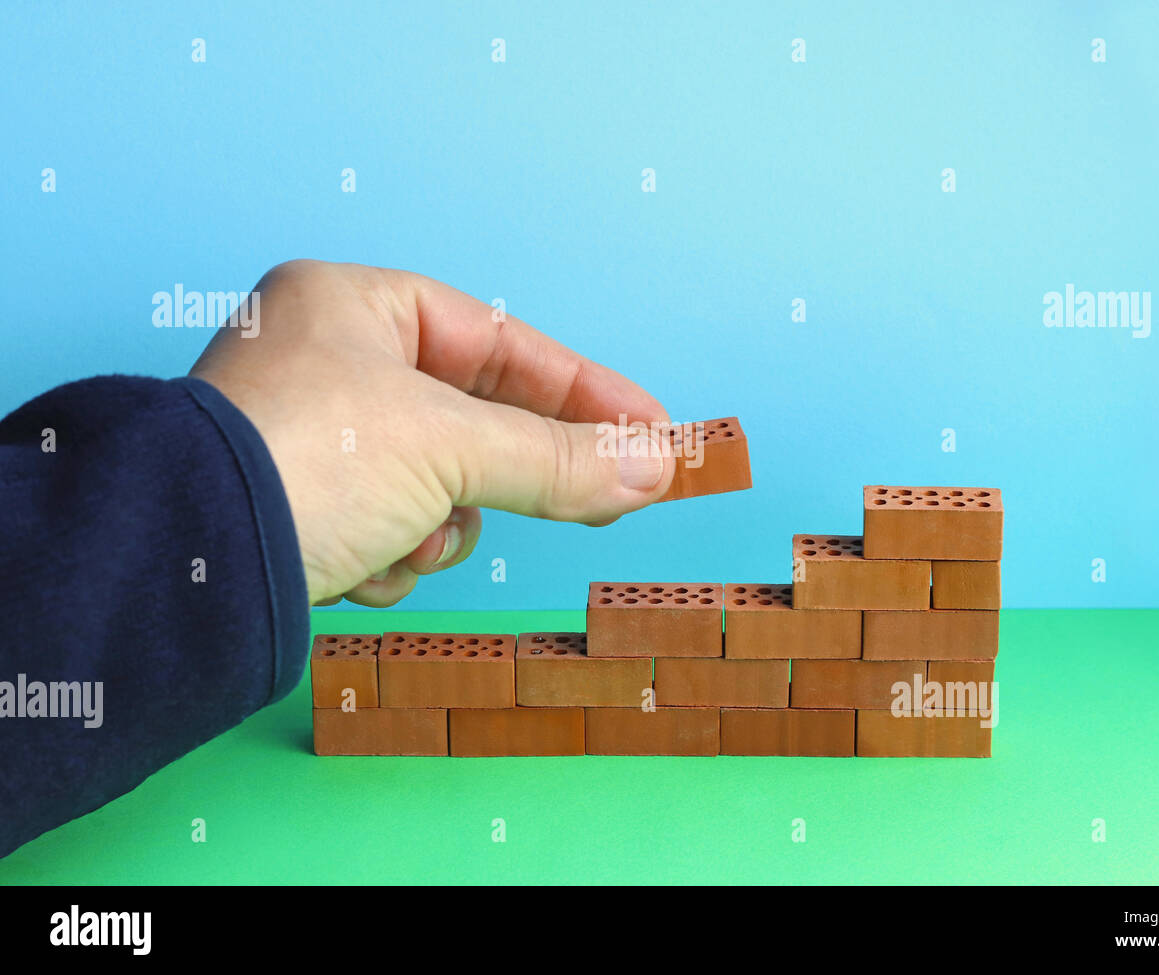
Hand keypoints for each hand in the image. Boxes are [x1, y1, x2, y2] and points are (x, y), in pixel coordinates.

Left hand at [190, 260, 670, 605]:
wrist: (187, 567)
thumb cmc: (305, 460)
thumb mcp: (451, 447)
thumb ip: (557, 457)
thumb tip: (650, 469)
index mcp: (353, 305)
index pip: (501, 341)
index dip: (585, 389)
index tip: (650, 431)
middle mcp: (330, 362)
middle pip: (475, 417)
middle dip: (516, 468)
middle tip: (612, 495)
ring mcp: (314, 438)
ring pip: (438, 483)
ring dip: (440, 521)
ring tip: (409, 533)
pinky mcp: (302, 506)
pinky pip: (392, 526)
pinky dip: (394, 553)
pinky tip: (361, 562)